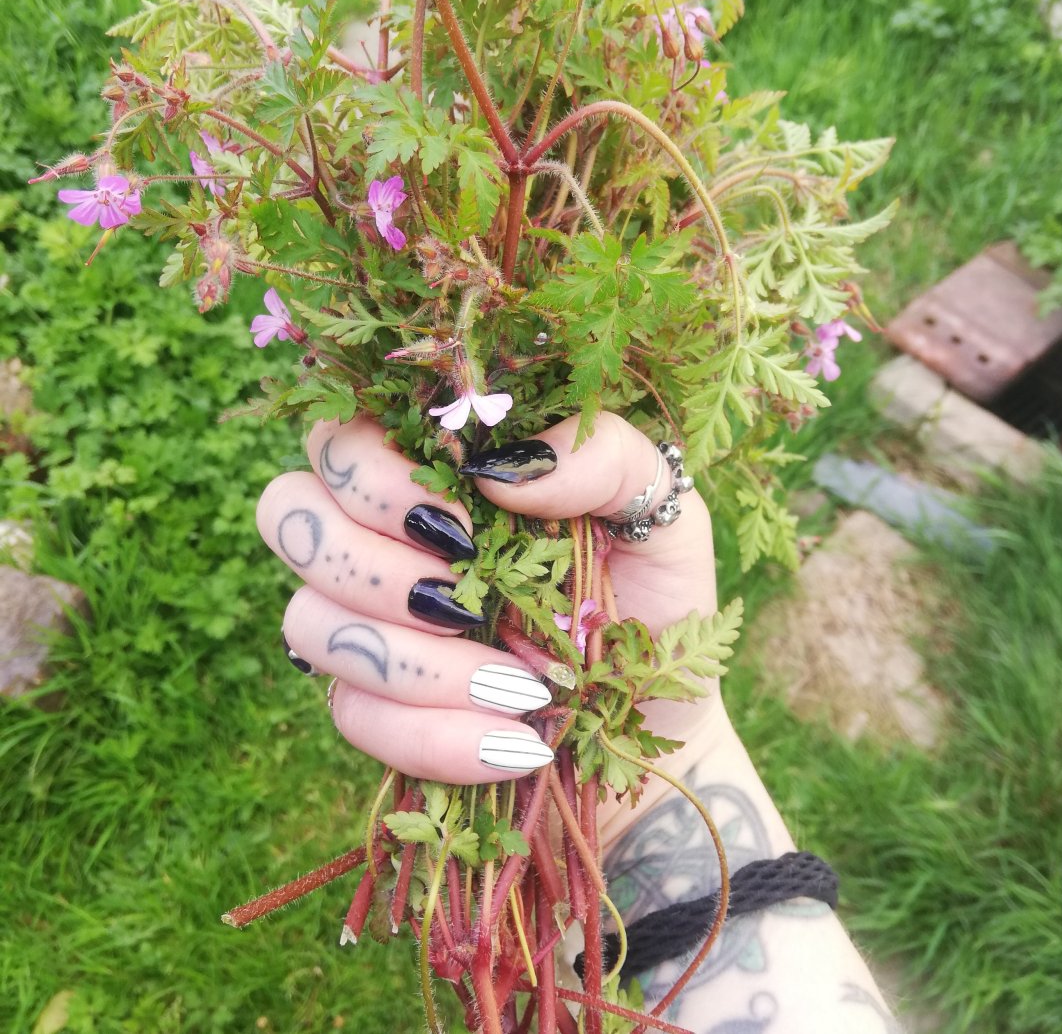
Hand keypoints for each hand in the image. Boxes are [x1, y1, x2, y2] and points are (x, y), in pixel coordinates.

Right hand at [256, 411, 718, 785]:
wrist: (651, 716)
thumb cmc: (650, 597)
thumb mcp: (661, 512)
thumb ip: (606, 458)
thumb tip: (499, 471)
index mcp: (439, 471)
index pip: (341, 435)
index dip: (372, 473)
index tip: (461, 519)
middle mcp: (380, 537)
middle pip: (284, 513)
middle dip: (372, 563)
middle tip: (466, 598)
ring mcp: (363, 623)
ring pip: (306, 622)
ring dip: (415, 662)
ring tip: (521, 687)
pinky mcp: (370, 706)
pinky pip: (353, 716)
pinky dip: (435, 734)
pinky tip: (514, 743)